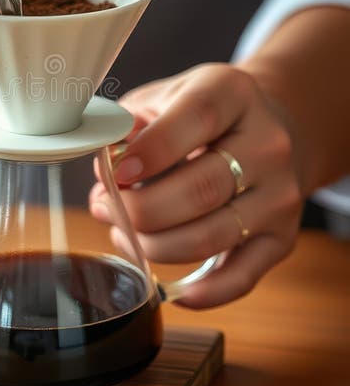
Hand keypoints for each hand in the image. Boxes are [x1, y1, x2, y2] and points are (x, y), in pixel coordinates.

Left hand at [89, 64, 302, 307]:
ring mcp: (279, 193)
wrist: (271, 130)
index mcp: (233, 93)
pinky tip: (172, 289)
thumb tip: (103, 171)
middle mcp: (267, 143)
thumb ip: (129, 126)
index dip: (152, 150)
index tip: (116, 172)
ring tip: (124, 234)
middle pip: (202, 188)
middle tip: (106, 208)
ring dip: (155, 246)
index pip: (197, 119)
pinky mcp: (282, 236)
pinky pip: (243, 275)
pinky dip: (204, 292)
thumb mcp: (165, 97)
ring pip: (213, 236)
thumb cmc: (202, 116)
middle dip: (141, 209)